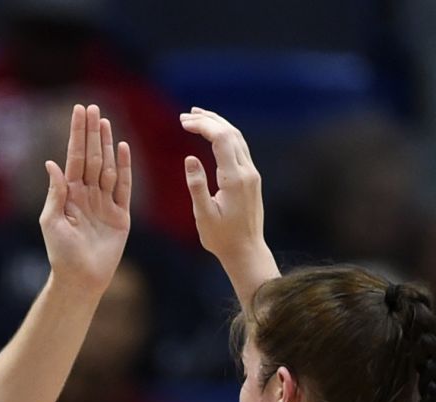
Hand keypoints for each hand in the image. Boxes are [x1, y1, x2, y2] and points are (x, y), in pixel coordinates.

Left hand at [40, 102, 130, 296]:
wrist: (81, 279)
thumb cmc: (61, 254)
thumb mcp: (51, 222)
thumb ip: (54, 193)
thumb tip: (51, 164)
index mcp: (70, 195)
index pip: (75, 157)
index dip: (77, 135)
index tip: (78, 111)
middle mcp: (88, 195)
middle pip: (92, 157)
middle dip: (92, 133)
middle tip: (92, 108)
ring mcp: (105, 203)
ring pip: (107, 167)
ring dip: (107, 144)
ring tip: (105, 122)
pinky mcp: (120, 215)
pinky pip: (123, 187)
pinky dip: (124, 168)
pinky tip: (122, 148)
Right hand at [180, 108, 268, 282]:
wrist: (246, 251)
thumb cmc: (222, 239)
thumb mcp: (204, 216)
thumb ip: (197, 186)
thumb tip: (189, 159)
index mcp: (234, 179)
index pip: (220, 139)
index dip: (202, 125)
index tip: (183, 123)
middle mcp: (246, 172)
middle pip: (230, 132)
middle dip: (208, 120)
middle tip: (186, 116)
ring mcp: (251, 173)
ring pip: (237, 137)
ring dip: (218, 124)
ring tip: (198, 117)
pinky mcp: (251, 177)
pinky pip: (239, 148)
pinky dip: (225, 136)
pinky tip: (214, 135)